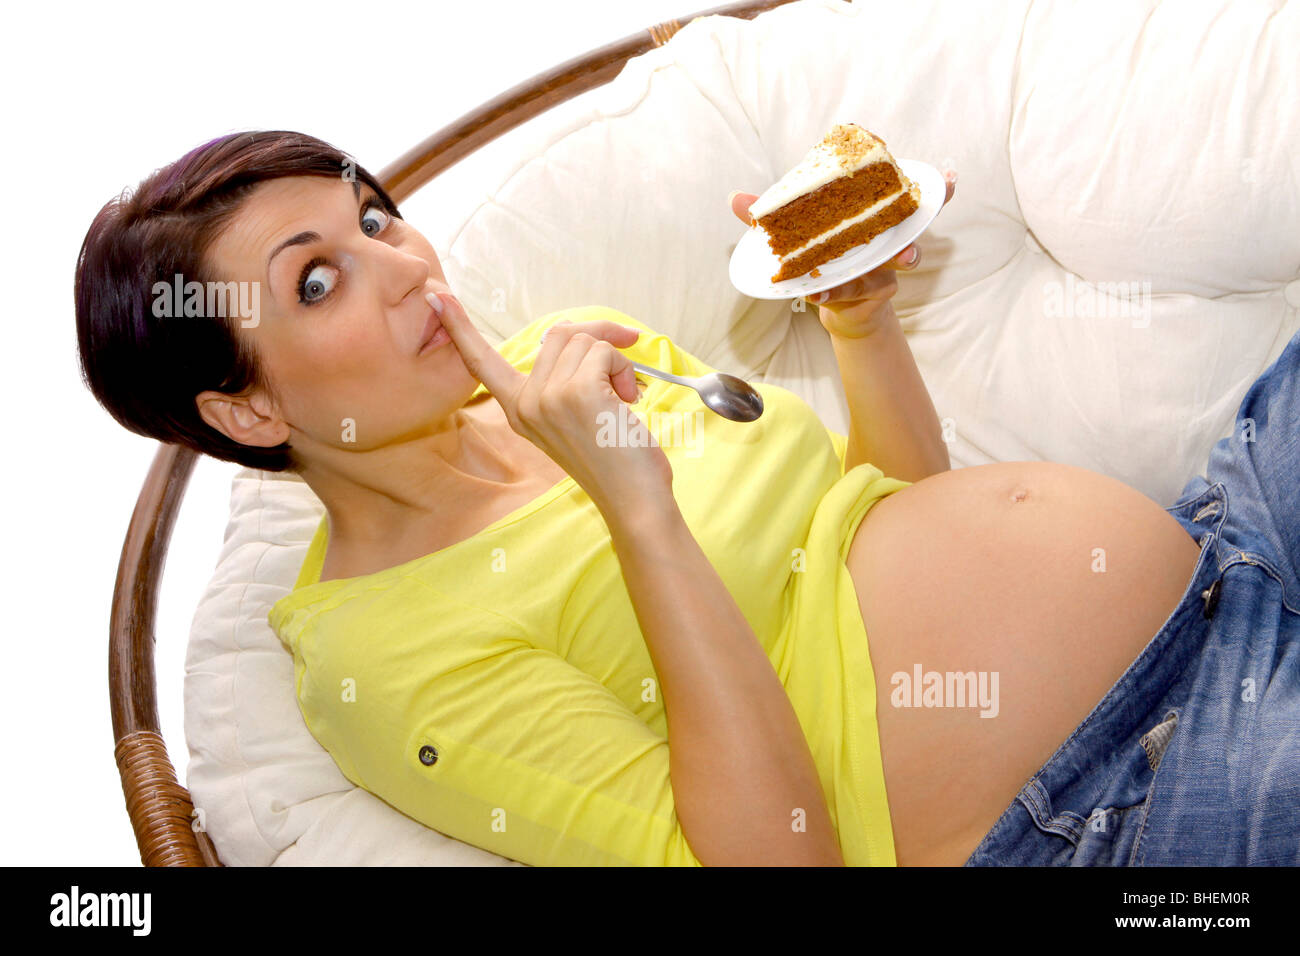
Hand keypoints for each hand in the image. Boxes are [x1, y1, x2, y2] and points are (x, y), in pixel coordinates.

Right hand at [429, 292, 673, 508]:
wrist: (633, 500)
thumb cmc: (614, 462)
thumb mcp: (572, 417)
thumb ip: (561, 380)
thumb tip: (572, 331)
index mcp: (518, 410)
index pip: (481, 363)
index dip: (461, 328)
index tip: (435, 296)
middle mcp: (525, 403)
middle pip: (558, 333)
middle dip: (597, 343)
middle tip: (620, 377)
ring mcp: (547, 398)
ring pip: (584, 340)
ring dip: (615, 361)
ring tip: (620, 400)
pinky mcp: (575, 392)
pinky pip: (603, 350)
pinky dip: (624, 368)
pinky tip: (626, 402)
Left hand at [729, 169, 956, 338]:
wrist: (827, 302)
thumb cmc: (818, 257)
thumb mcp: (795, 235)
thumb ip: (766, 218)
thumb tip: (734, 198)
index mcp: (872, 216)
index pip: (904, 193)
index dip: (933, 185)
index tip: (952, 174)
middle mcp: (887, 235)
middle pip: (918, 219)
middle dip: (932, 209)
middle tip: (944, 194)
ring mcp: (886, 263)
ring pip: (904, 256)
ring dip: (905, 254)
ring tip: (906, 256)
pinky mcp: (875, 290)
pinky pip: (860, 290)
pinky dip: (836, 292)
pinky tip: (818, 293)